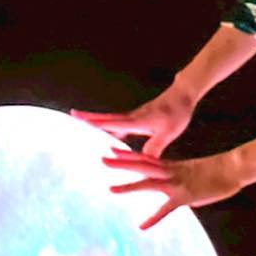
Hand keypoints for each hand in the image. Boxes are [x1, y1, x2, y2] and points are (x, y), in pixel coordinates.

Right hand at [69, 84, 194, 157]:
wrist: (183, 95)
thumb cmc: (177, 113)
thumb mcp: (169, 132)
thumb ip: (156, 145)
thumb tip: (143, 160)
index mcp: (137, 121)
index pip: (113, 122)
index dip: (96, 122)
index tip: (79, 119)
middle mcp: (133, 117)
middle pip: (107, 118)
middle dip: (90, 117)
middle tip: (72, 114)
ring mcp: (135, 116)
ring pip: (112, 120)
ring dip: (97, 121)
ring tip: (83, 123)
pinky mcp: (139, 117)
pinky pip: (120, 123)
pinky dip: (110, 126)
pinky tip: (110, 134)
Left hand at [100, 146, 242, 231]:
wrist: (232, 169)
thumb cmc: (216, 173)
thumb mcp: (194, 175)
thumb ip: (182, 185)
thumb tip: (179, 200)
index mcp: (172, 166)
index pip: (146, 158)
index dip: (129, 155)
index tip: (112, 149)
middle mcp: (170, 172)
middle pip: (142, 165)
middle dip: (121, 163)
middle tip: (103, 158)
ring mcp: (176, 183)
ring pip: (148, 183)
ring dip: (129, 186)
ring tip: (110, 189)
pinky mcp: (185, 196)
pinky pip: (166, 209)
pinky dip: (153, 218)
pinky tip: (142, 226)